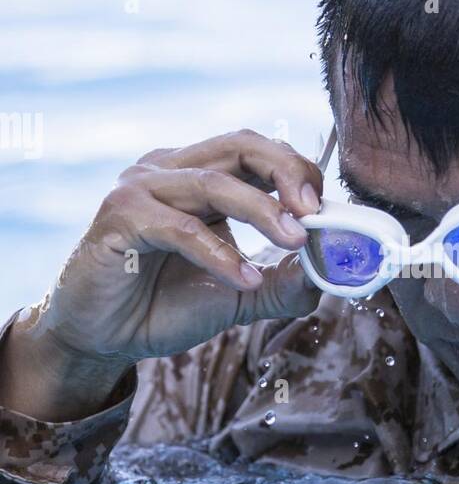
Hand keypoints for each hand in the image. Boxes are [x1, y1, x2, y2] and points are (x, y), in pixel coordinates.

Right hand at [0, 130, 322, 418]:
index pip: (257, 149)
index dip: (297, 170)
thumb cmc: (164, 305)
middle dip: (286, 172)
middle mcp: (168, 169)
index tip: (326, 209)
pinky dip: (218, 252)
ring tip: (295, 243)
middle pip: (239, 145)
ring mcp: (140, 188)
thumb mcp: (240, 295)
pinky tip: (244, 279)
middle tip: (316, 210)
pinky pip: (180, 227)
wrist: (102, 339)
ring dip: (262, 211)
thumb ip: (285, 283)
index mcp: (198, 174)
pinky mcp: (119, 218)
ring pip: (212, 182)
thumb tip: (332, 272)